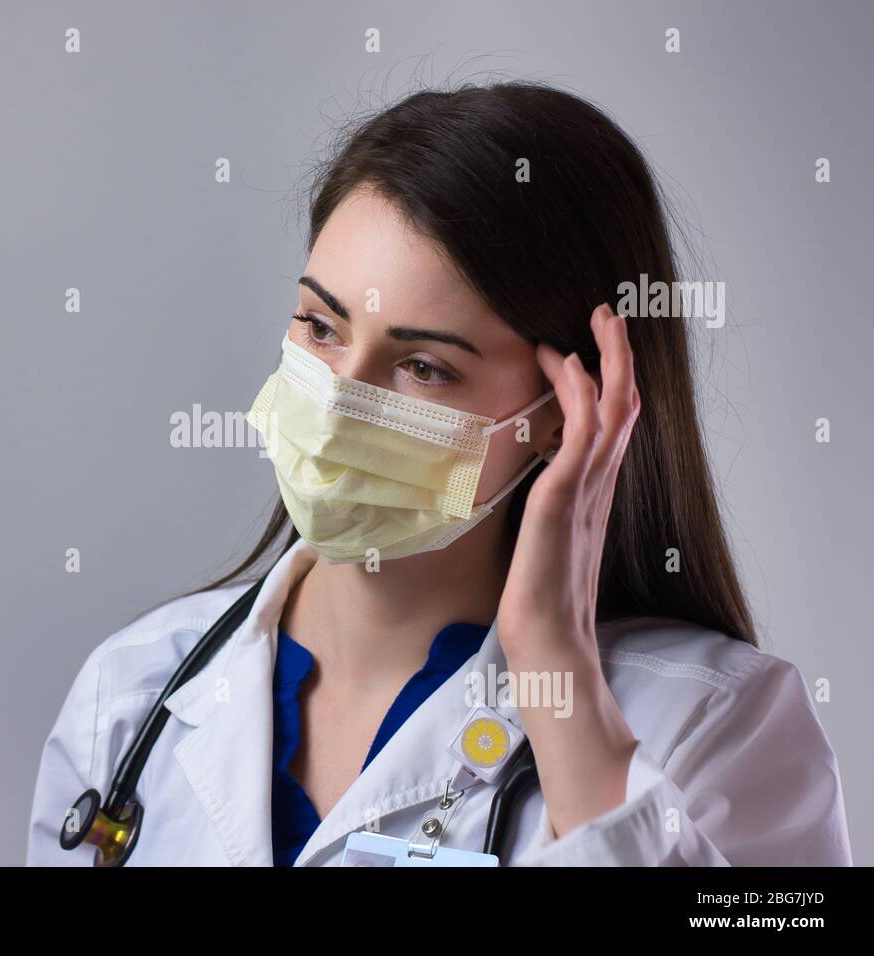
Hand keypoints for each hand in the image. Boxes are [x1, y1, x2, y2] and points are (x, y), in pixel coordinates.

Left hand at [495, 302, 641, 839]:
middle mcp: (599, 485)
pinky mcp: (566, 498)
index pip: (610, 426)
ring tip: (595, 320)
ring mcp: (587, 490)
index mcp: (593, 493)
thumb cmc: (537, 596)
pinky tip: (564, 364)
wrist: (543, 639)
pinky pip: (581, 434)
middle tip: (606, 314)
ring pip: (612, 411)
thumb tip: (523, 485)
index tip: (590, 348)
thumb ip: (544, 507)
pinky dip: (578, 395)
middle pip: (622, 407)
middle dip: (617, 358)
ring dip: (605, 361)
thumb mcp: (540, 537)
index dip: (608, 383)